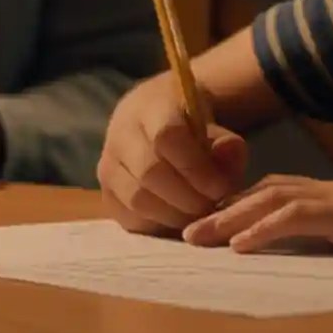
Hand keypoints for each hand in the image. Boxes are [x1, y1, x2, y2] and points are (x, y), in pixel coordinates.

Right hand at [97, 75, 247, 234]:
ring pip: (136, 200)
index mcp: (150, 106)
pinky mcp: (105, 193)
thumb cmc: (188, 121)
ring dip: (174, 216)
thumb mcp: (214, 123)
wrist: (151, 116)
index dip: (195, 168)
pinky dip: (157, 226)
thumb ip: (227, 146)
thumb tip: (226, 173)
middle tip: (211, 207)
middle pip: (149, 173)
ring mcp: (107, 165)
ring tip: (197, 216)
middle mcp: (120, 134)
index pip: (166, 137)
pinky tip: (177, 219)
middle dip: (187, 199)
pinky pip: (129, 218)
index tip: (220, 188)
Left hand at [181, 174, 332, 253]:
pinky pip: (294, 218)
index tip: (192, 228)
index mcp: (313, 194)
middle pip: (249, 197)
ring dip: (225, 221)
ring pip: (262, 203)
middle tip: (177, 233)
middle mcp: (312, 190)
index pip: (257, 198)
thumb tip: (293, 244)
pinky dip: (263, 231)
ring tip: (193, 239)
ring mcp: (325, 199)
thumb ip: (321, 230)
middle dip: (211, 213)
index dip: (223, 211)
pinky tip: (240, 247)